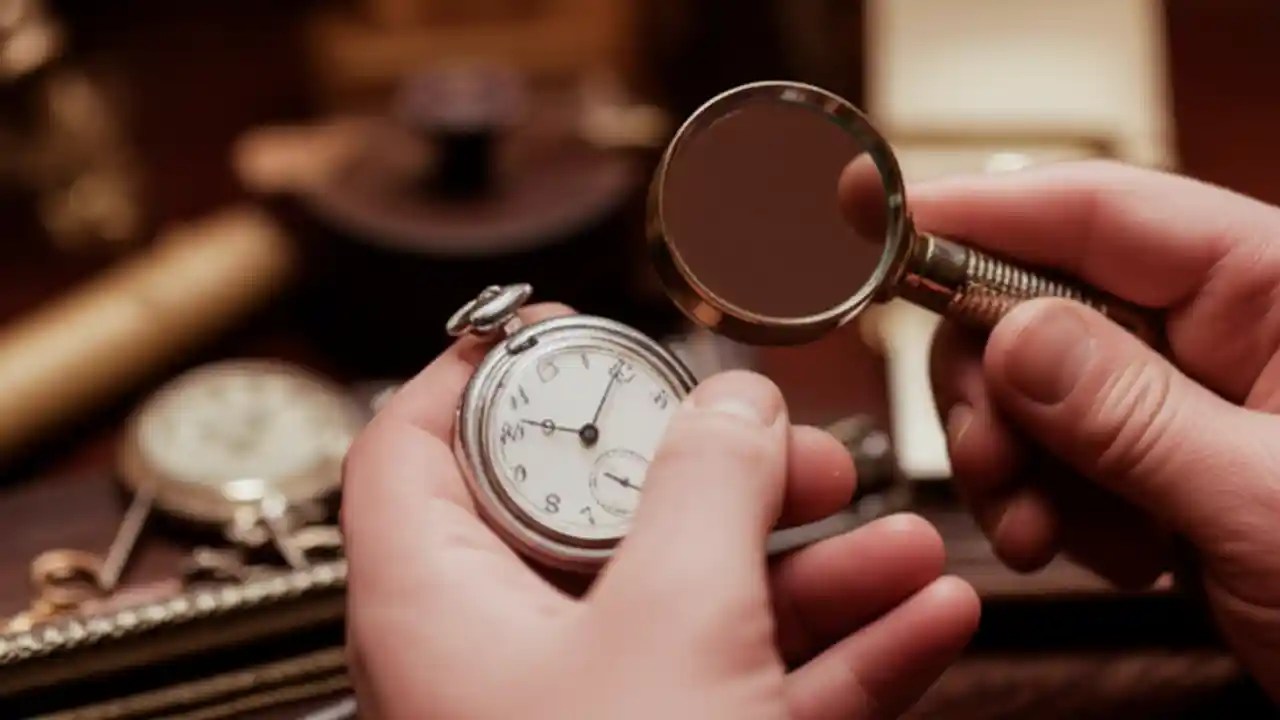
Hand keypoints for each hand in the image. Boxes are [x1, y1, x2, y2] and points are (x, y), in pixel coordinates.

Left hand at [341, 303, 978, 719]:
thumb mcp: (675, 625)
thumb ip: (706, 488)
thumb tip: (736, 400)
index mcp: (440, 607)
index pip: (416, 447)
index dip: (484, 374)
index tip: (572, 332)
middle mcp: (507, 660)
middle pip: (600, 519)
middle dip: (717, 475)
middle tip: (789, 446)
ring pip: (698, 607)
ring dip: (812, 568)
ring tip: (897, 531)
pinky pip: (757, 690)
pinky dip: (839, 656)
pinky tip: (921, 619)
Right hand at [883, 160, 1279, 697]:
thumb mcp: (1263, 503)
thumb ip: (1130, 416)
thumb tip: (1010, 336)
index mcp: (1279, 290)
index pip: (1101, 211)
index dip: (979, 208)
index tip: (877, 215)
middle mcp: (1228, 329)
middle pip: (1041, 302)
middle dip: (994, 388)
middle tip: (993, 462)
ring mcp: (1191, 395)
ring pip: (1036, 387)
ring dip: (1020, 465)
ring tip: (1054, 534)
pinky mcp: (1166, 458)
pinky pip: (1061, 451)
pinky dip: (1054, 505)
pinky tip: (1111, 552)